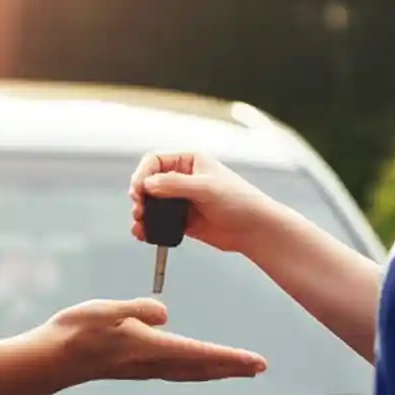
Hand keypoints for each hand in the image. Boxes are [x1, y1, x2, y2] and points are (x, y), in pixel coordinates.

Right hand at [38, 298, 265, 382]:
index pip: (199, 354)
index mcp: (149, 348)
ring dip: (216, 369)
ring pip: (190, 370)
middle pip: (201, 367)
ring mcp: (143, 367)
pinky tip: (196, 361)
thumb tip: (164, 314)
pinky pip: (176, 368)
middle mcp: (151, 363)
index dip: (230, 358)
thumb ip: (135, 311)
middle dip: (232, 367)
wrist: (50, 359)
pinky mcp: (135, 365)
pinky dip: (195, 366)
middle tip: (259, 366)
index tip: (255, 362)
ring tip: (237, 366)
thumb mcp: (104, 312)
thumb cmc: (74, 333)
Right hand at [129, 151, 275, 253]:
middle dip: (139, 196)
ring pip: (150, 204)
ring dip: (141, 213)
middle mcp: (182, 178)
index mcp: (188, 161)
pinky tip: (144, 234)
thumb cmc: (238, 201)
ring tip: (140, 224)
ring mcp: (181, 200)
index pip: (154, 161)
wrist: (254, 229)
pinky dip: (148, 228)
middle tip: (140, 209)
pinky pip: (158, 222)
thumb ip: (175, 184)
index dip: (142, 174)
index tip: (139, 191)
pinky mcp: (182, 220)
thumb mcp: (206, 188)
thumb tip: (147, 184)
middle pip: (148, 182)